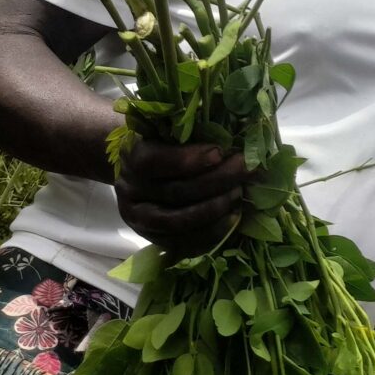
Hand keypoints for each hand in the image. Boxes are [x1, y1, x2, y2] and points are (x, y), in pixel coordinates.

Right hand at [114, 139, 247, 255]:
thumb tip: (230, 140)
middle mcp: (130, 191)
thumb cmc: (164, 143)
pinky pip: (182, 243)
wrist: (141, 172)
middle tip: (244, 169)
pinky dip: (210, 233)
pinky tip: (233, 217)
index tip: (219, 152)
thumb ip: (191, 135)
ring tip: (239, 193)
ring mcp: (139, 219)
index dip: (186, 159)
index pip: (152, 161)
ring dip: (214, 208)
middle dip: (216, 180)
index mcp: (130, 157)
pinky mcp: (153, 239)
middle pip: (174, 191)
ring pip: (177, 221)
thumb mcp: (169, 131)